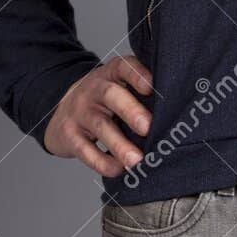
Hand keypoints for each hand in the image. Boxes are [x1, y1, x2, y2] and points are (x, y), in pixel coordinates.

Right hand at [43, 54, 152, 174]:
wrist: (62, 109)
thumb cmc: (104, 100)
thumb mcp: (117, 86)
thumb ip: (140, 93)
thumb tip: (174, 112)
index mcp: (111, 74)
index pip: (123, 67)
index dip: (137, 74)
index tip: (151, 87)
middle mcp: (94, 90)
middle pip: (111, 95)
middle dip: (131, 111)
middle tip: (147, 127)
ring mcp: (79, 112)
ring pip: (101, 126)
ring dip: (120, 145)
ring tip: (137, 160)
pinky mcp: (69, 135)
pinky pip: (85, 150)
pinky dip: (102, 162)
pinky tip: (118, 169)